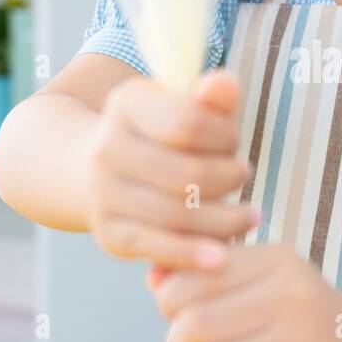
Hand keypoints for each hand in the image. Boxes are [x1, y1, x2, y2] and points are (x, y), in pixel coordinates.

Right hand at [88, 68, 259, 269]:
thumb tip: (226, 85)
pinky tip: (222, 257)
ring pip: (177, 214)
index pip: (189, 122)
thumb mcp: (184, 106)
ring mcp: (104, 193)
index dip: (224, 136)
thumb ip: (212, 98)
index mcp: (127, 104)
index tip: (234, 143)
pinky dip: (192, 255)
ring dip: (224, 219)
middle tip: (242, 176)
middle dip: (228, 178)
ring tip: (249, 216)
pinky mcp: (109, 233)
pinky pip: (157, 247)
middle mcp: (107, 148)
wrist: (93, 169)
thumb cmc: (159, 136)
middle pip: (188, 174)